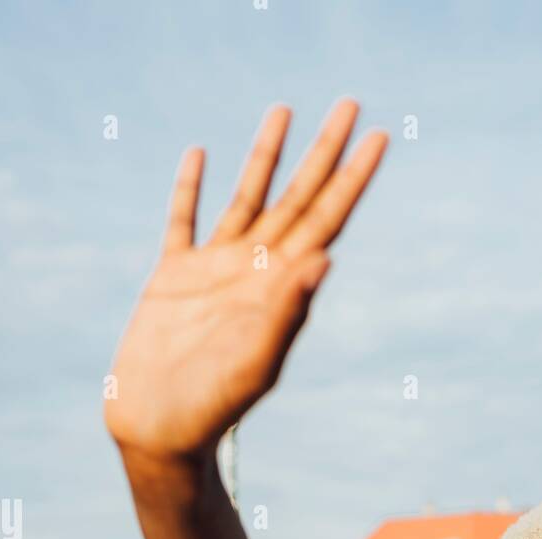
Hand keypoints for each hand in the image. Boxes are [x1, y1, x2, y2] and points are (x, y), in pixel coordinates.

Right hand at [104, 98, 388, 462]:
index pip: (327, 221)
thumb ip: (289, 312)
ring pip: (247, 197)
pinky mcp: (172, 278)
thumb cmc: (212, 408)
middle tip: (351, 104)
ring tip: (284, 110)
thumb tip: (327, 257)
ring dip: (266, 155)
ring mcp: (213, 271)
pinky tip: (199, 154)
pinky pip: (183, 221)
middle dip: (324, 152)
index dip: (352, 179)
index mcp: (281, 288)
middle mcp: (254, 271)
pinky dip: (190, 187)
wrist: (161, 430)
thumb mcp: (256, 363)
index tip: (379, 138)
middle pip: (298, 198)